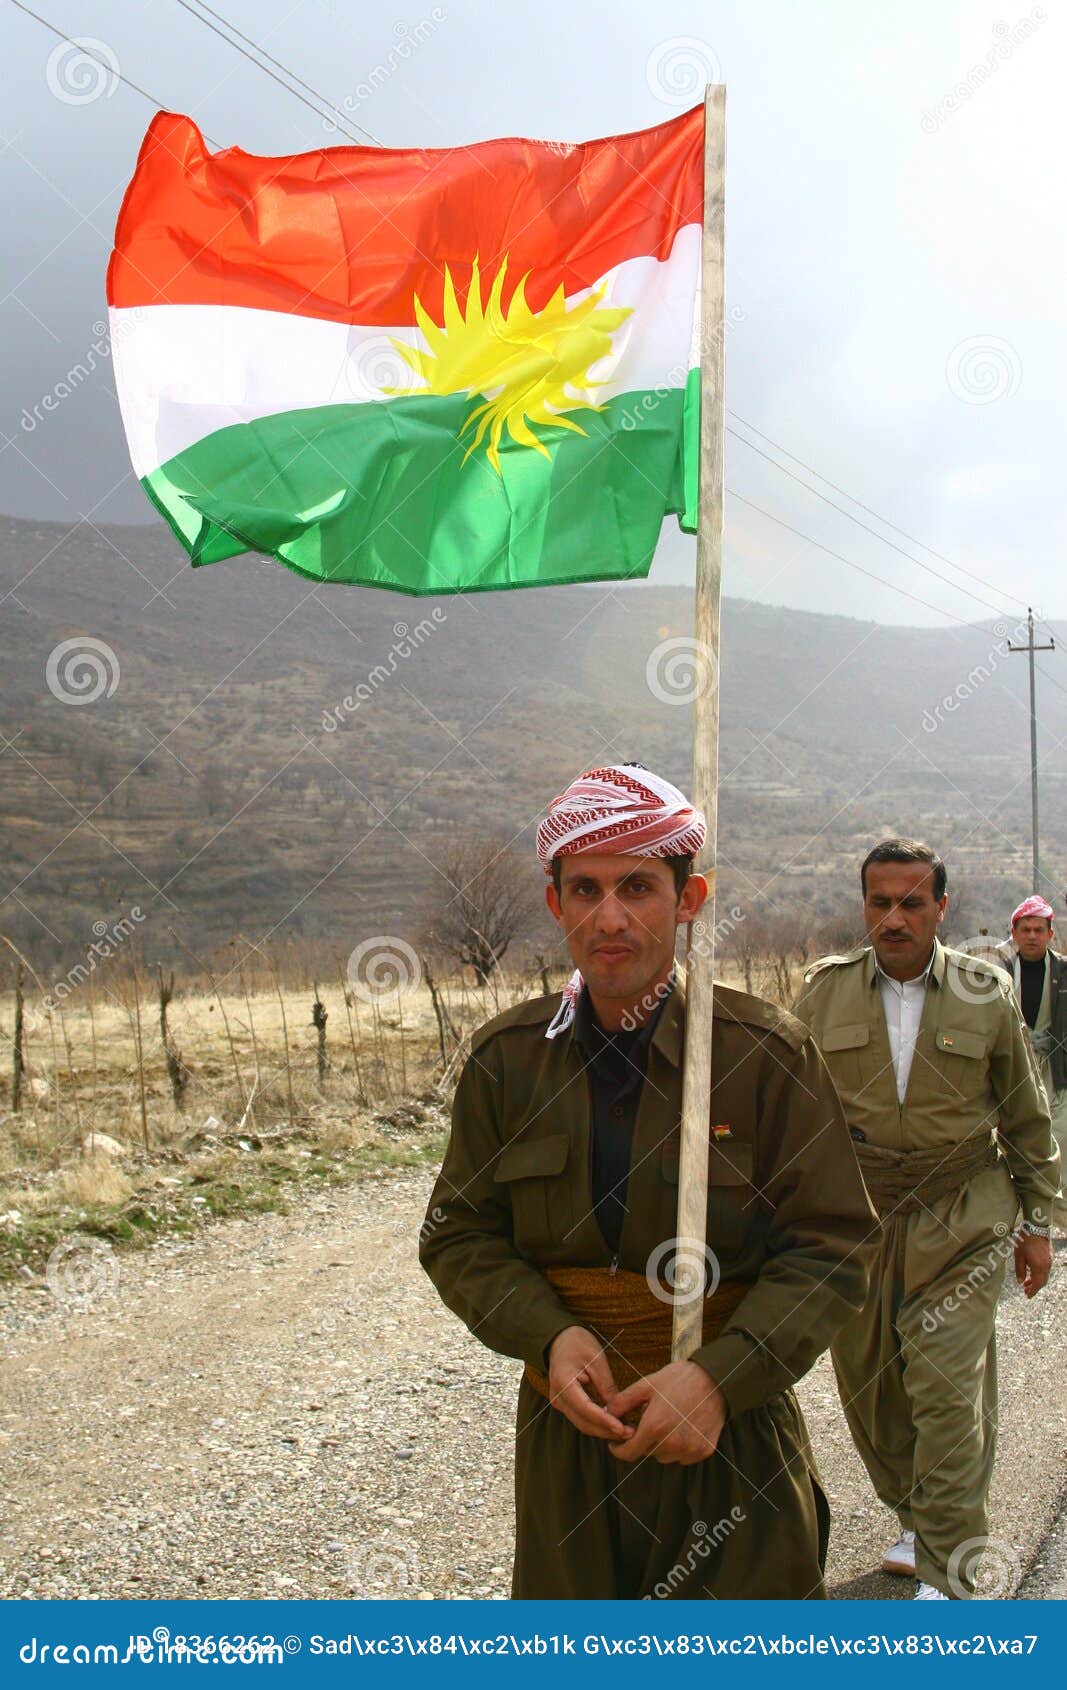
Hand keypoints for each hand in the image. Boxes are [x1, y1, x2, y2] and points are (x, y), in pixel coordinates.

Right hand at [546, 1326, 632, 1441]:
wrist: (561, 1339)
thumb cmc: (579, 1344)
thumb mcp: (597, 1360)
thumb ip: (607, 1386)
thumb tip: (619, 1411)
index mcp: (563, 1382)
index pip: (585, 1408)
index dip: (604, 1421)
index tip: (622, 1428)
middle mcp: (557, 1396)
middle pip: (583, 1422)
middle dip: (607, 1430)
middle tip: (630, 1433)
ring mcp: (560, 1402)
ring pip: (583, 1424)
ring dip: (604, 1430)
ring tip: (626, 1431)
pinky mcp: (566, 1404)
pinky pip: (582, 1418)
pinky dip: (598, 1423)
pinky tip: (615, 1424)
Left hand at [606, 1361, 726, 1465]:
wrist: (715, 1380)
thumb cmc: (680, 1380)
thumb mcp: (647, 1384)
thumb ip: (623, 1401)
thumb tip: (607, 1414)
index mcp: (655, 1427)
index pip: (629, 1453)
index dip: (619, 1449)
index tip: (616, 1444)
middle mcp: (672, 1444)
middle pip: (647, 1452)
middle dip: (643, 1440)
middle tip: (648, 1420)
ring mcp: (689, 1449)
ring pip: (664, 1456)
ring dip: (661, 1445)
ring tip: (668, 1421)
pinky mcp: (703, 1451)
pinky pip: (682, 1456)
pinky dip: (679, 1446)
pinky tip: (682, 1427)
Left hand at [1014, 1233, 1052, 1297]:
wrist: (1036, 1228)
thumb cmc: (1025, 1241)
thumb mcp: (1019, 1256)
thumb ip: (1019, 1270)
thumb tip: (1020, 1282)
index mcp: (1039, 1267)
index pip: (1037, 1284)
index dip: (1032, 1291)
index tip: (1027, 1296)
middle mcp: (1046, 1266)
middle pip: (1042, 1282)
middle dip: (1034, 1288)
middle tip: (1025, 1291)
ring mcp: (1049, 1262)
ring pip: (1044, 1277)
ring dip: (1037, 1281)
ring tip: (1027, 1283)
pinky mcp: (1050, 1258)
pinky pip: (1046, 1271)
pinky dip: (1039, 1275)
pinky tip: (1032, 1273)